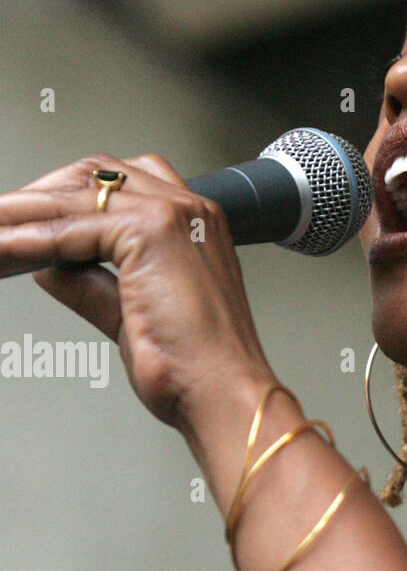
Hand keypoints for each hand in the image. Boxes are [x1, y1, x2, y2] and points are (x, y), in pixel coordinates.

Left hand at [0, 152, 275, 427]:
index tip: (26, 224)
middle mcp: (188, 211)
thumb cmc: (193, 369)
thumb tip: (50, 266)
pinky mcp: (154, 231)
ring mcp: (173, 215)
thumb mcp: (127, 316)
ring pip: (77, 199)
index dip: (65, 200)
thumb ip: (90, 284)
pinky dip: (33, 240)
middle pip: (93, 176)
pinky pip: (74, 229)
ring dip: (24, 217)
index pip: (117, 186)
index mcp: (192, 225)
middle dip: (39, 197)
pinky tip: (6, 250)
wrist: (221, 393)